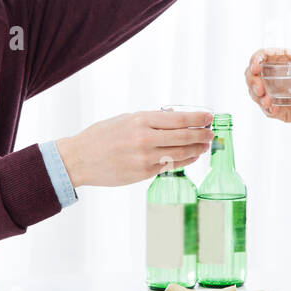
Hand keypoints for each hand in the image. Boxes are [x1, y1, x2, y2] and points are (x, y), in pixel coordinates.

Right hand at [56, 109, 212, 187]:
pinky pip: (170, 167)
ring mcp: (144, 158)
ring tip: (205, 145)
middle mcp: (144, 138)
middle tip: (211, 133)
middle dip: (201, 134)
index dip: (197, 118)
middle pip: (183, 136)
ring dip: (196, 149)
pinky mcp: (142, 173)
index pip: (178, 119)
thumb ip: (150, 119)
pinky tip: (191, 157)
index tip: (209, 117)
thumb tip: (175, 116)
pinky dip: (184, 161)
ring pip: (180, 153)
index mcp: (140, 120)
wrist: (79, 159)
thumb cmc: (102, 136)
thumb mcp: (126, 119)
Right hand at [243, 48, 290, 139]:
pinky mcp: (274, 107)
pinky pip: (266, 108)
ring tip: (267, 101)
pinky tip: (274, 109)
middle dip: (252, 81)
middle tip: (260, 89)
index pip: (262, 55)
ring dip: (258, 97)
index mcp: (280, 60)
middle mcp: (271, 75)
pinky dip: (268, 109)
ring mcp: (270, 92)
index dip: (255, 59)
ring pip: (254, 93)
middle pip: (252, 74)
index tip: (256, 67)